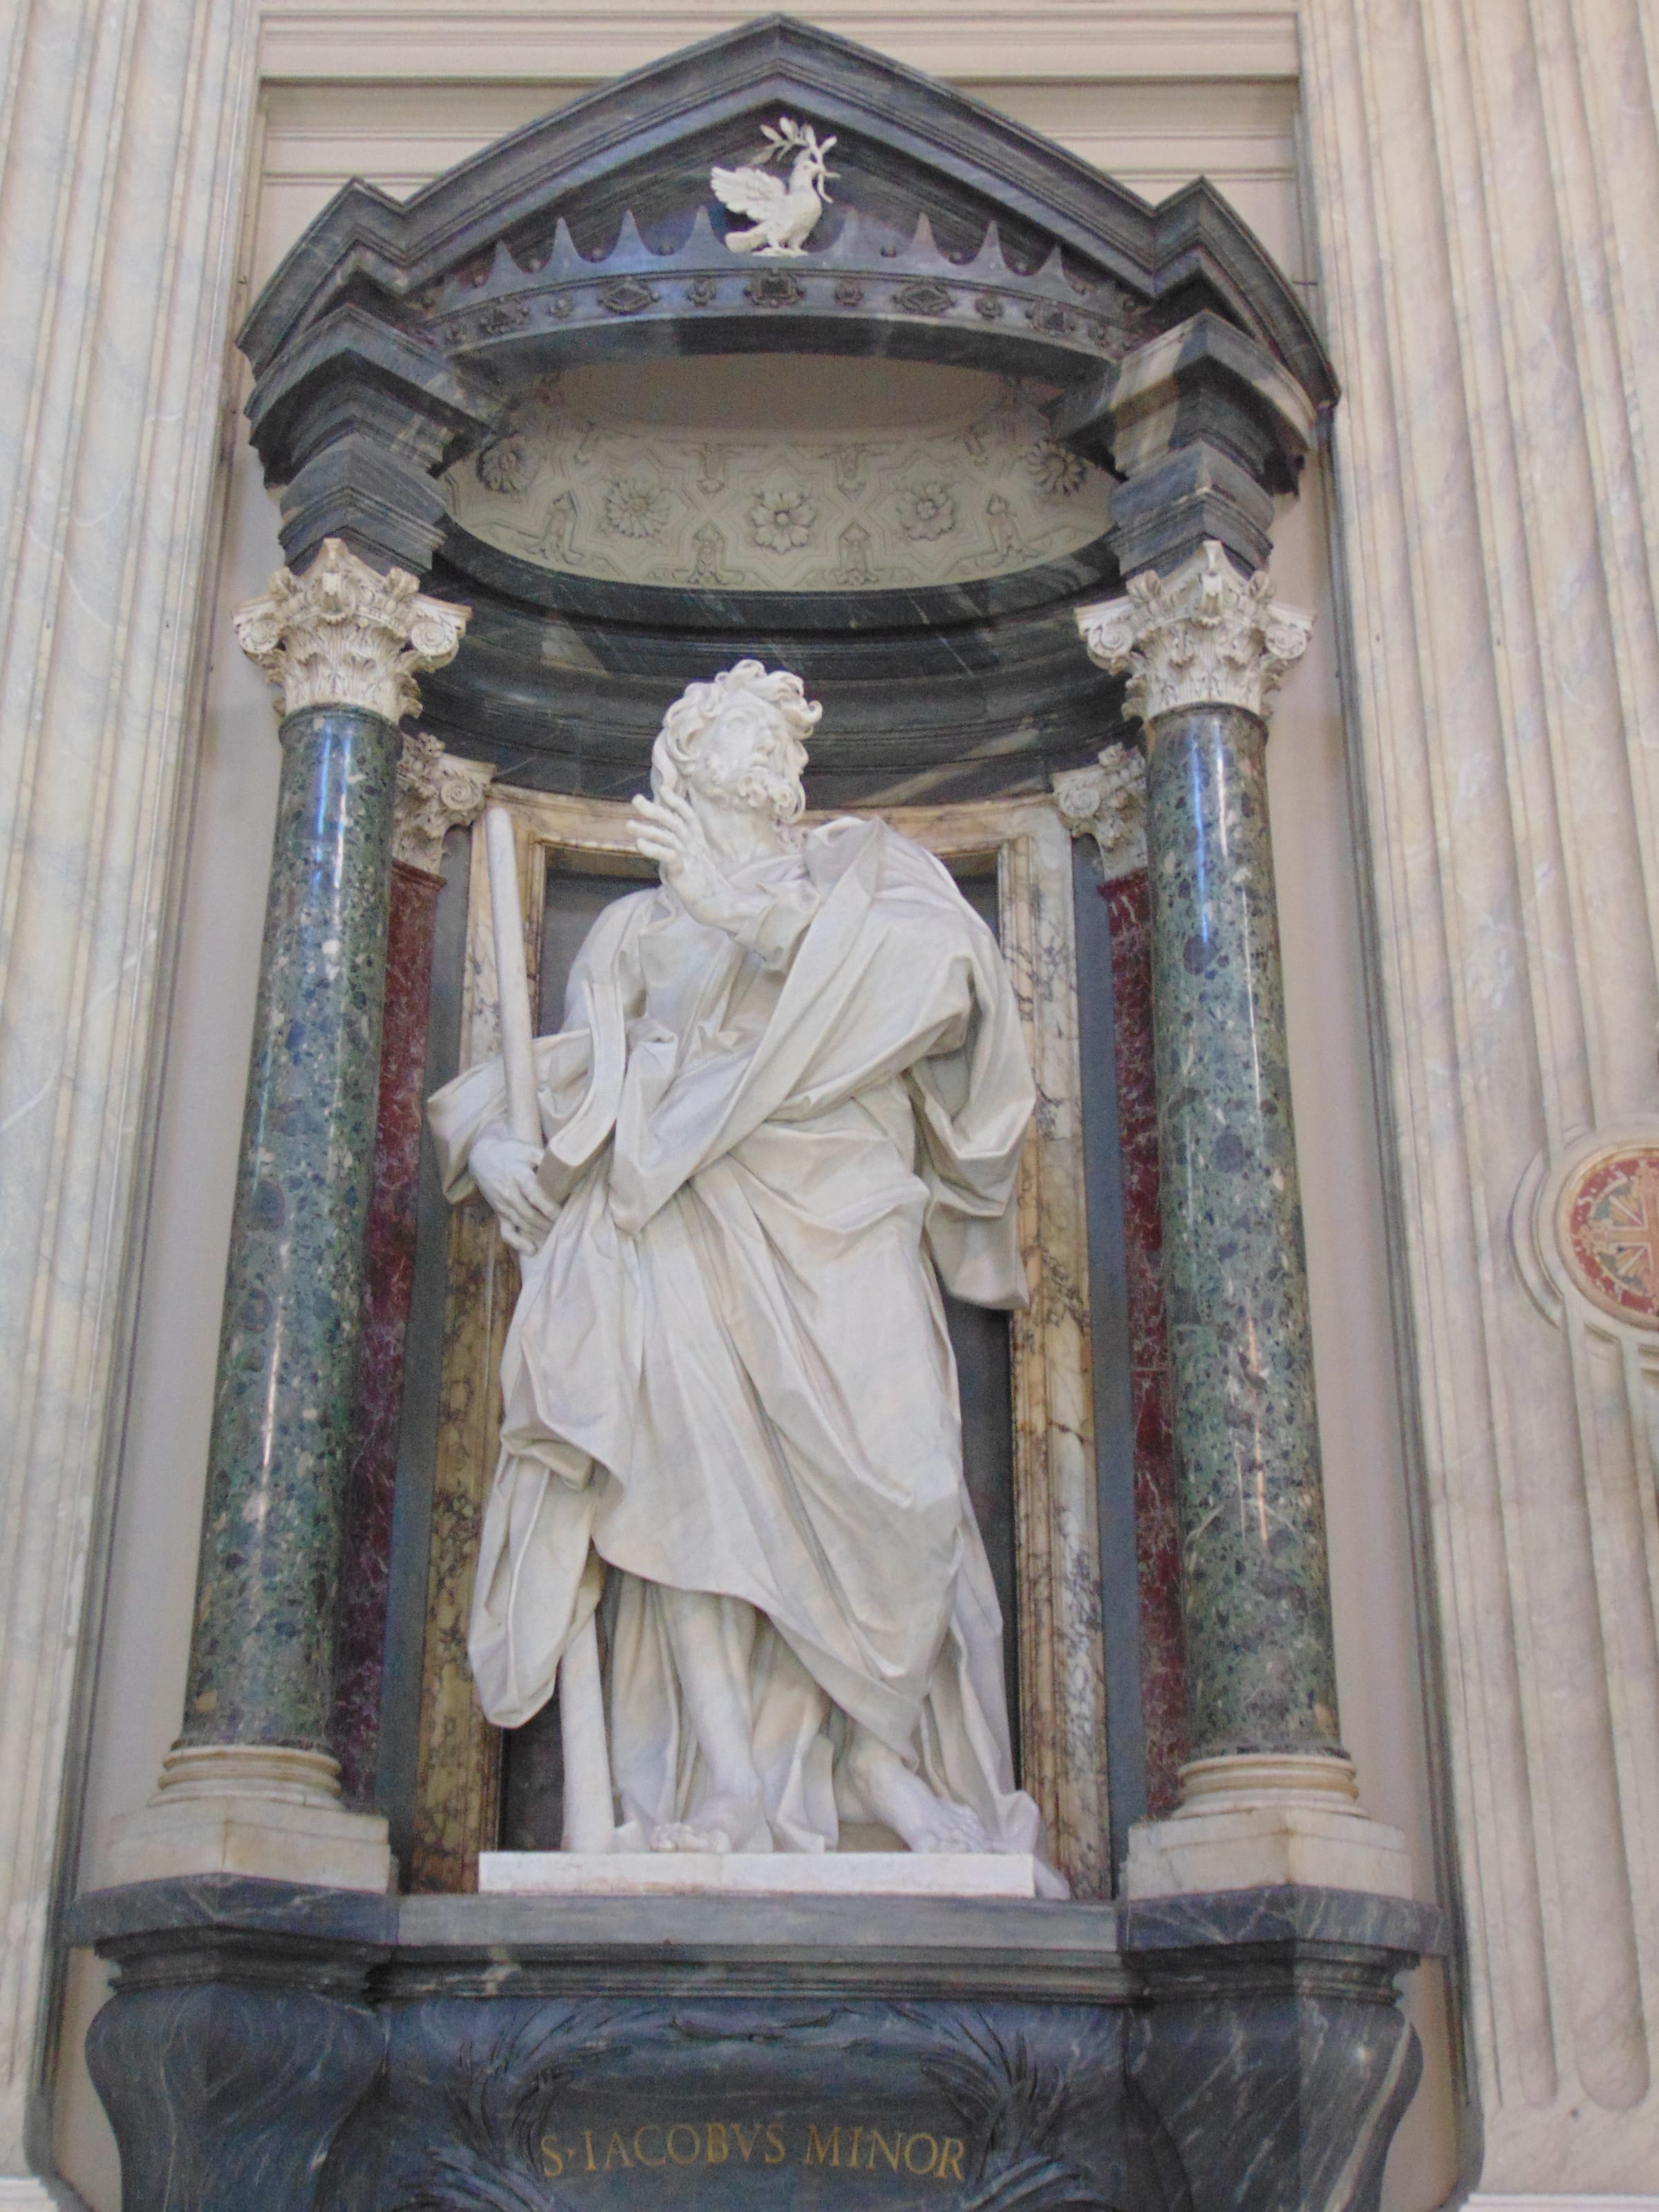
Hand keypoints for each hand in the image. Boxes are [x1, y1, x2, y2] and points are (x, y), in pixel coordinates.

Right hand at [470, 1120, 559, 1256]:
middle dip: (548, 1223)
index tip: (564, 1213)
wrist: (482, 1157)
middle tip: (566, 1227)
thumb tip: (570, 1167)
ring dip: (539, 1233)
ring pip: (522, 1224)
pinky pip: (506, 1232)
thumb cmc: (511, 1152)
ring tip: (557, 1236)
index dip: (550, 1207)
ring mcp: (502, 1205)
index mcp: (518, 1175)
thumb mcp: (528, 1149)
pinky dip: (518, 1243)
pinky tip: (532, 1250)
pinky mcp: (499, 1213)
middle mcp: (509, 1193)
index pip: (535, 1195)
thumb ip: (546, 1159)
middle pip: (530, 1214)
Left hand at [631, 788, 748, 931]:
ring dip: (647, 829)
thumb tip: (668, 839)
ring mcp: (690, 858)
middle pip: (674, 822)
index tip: (663, 789)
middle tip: (636, 799)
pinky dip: (654, 849)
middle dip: (655, 809)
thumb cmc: (705, 885)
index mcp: (698, 843)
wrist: (718, 904)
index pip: (688, 816)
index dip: (676, 802)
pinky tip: (639, 844)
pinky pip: (669, 856)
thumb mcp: (696, 862)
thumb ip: (683, 848)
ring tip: (629, 824)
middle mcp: (695, 847)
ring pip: (668, 837)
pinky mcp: (684, 872)